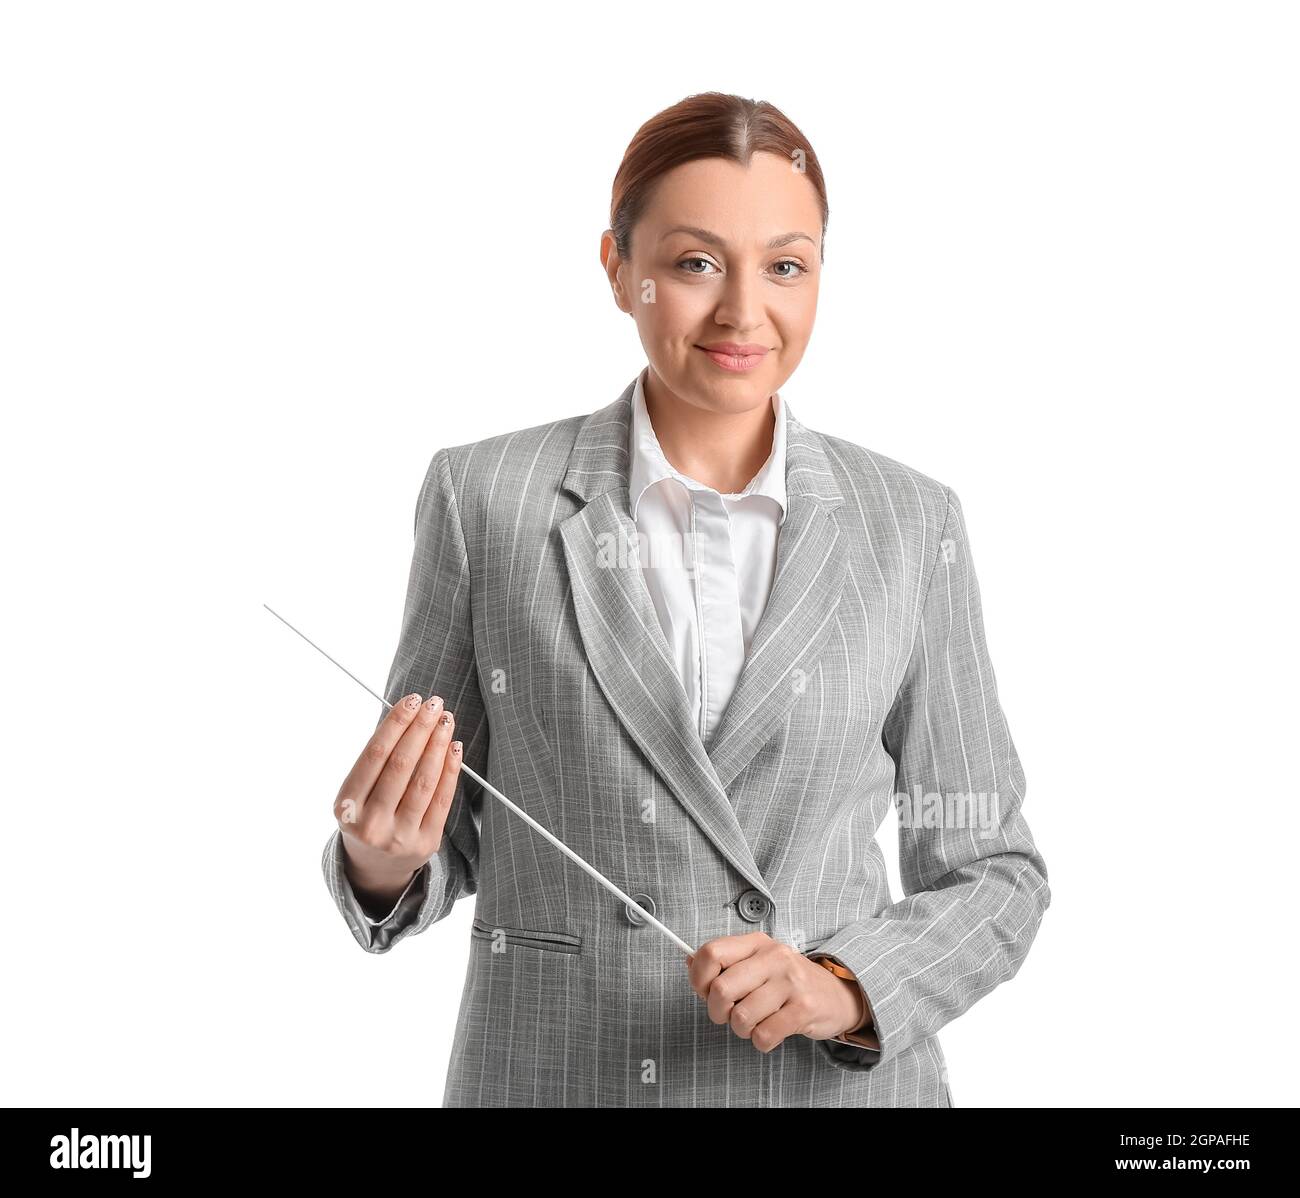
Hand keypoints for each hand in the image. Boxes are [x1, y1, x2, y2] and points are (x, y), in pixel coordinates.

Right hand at [333, 692, 461, 904]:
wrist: (376, 868)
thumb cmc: (368, 816)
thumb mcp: (358, 794)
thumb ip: (378, 762)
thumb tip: (410, 715)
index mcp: (347, 807)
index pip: (375, 755)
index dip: (396, 724)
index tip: (412, 700)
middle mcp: (371, 824)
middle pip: (401, 765)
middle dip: (420, 729)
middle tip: (435, 704)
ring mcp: (399, 836)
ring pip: (424, 781)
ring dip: (438, 745)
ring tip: (446, 721)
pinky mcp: (425, 843)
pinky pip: (441, 800)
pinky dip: (450, 770)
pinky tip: (454, 749)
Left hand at [685, 932, 867, 1052]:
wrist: (835, 994)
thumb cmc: (787, 981)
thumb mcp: (757, 962)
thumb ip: (724, 963)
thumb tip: (688, 961)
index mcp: (756, 943)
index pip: (711, 953)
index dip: (698, 978)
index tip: (703, 991)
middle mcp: (773, 957)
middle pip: (721, 988)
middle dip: (716, 1011)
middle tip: (727, 1015)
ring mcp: (790, 982)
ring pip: (741, 1017)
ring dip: (741, 1029)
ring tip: (754, 1022)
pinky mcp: (803, 1009)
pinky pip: (764, 1035)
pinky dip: (760, 1040)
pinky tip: (770, 1030)